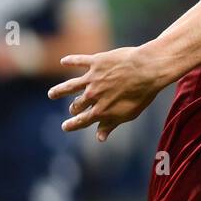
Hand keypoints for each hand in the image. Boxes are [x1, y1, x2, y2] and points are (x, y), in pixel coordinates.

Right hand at [47, 46, 166, 140]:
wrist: (148, 70)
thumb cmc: (142, 94)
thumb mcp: (128, 114)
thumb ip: (111, 124)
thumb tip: (99, 138)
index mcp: (100, 110)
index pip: (81, 121)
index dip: (72, 125)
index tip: (65, 127)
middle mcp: (92, 96)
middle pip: (77, 105)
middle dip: (73, 109)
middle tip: (72, 109)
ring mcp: (92, 79)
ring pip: (70, 86)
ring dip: (59, 90)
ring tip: (51, 93)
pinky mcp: (96, 62)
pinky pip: (79, 61)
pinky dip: (71, 61)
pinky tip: (63, 61)